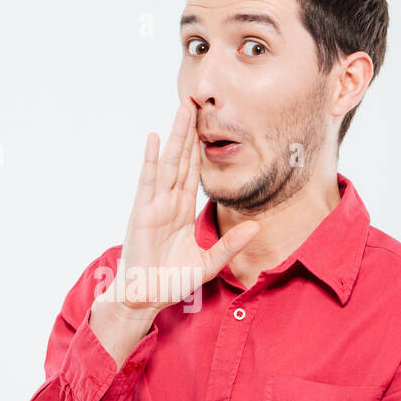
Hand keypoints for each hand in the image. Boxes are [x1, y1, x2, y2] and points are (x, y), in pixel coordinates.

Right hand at [96, 100, 260, 315]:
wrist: (146, 297)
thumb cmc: (171, 282)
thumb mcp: (210, 262)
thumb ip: (231, 244)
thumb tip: (258, 228)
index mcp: (183, 212)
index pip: (193, 173)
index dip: (199, 149)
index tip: (207, 125)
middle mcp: (169, 203)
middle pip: (181, 160)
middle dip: (188, 132)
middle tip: (195, 104)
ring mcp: (154, 205)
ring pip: (168, 163)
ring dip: (174, 136)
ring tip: (181, 109)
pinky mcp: (142, 212)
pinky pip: (148, 181)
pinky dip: (151, 159)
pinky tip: (154, 138)